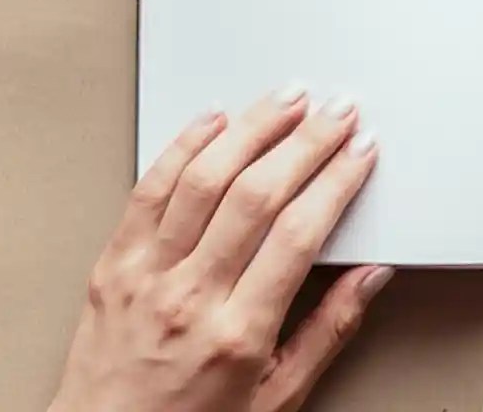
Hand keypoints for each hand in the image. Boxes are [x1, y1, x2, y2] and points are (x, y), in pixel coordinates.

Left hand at [48, 86, 389, 411]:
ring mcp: (145, 275)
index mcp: (238, 332)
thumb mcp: (278, 398)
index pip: (299, 234)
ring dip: (251, 129)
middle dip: (306, 141)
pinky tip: (214, 120)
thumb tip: (370, 277)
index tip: (361, 152)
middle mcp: (189, 296)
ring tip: (286, 99)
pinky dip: (183, 147)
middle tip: (338, 110)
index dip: (337, 182)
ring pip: (202, 179)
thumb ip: (328, 331)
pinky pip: (148, 190)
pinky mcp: (112, 263)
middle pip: (256, 195)